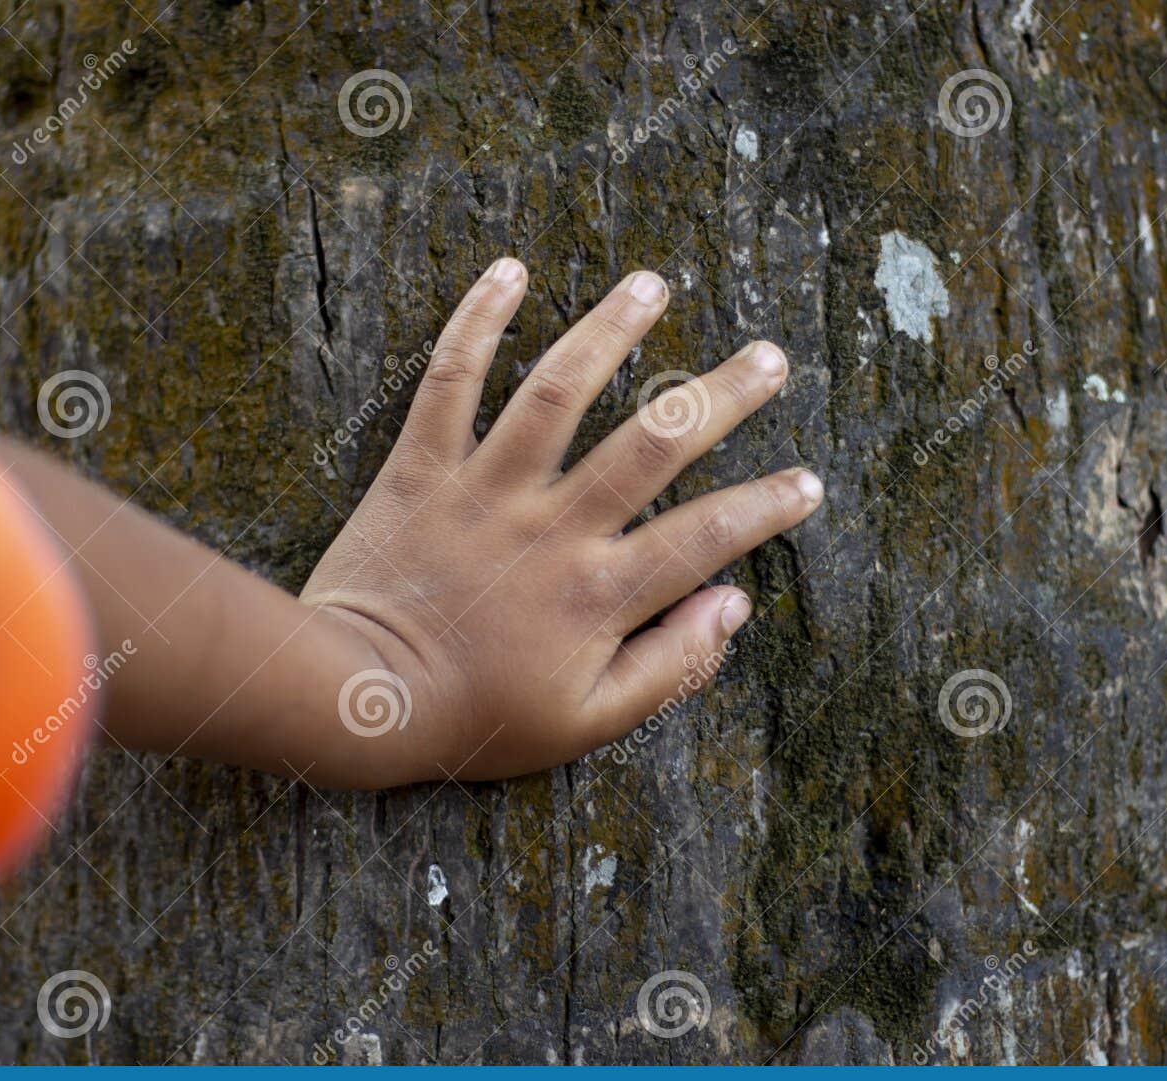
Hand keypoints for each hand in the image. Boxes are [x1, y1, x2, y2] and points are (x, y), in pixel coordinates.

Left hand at [301, 258, 823, 782]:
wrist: (358, 699)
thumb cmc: (476, 718)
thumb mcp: (586, 722)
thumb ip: (669, 668)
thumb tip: (734, 607)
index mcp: (598, 592)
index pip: (707, 537)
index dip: (767, 508)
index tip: (808, 483)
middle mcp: (552, 527)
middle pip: (653, 444)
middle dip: (720, 396)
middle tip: (768, 356)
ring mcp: (485, 490)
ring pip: (558, 391)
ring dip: (610, 331)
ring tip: (653, 285)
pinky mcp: (421, 469)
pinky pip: (449, 382)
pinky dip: (475, 323)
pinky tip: (510, 271)